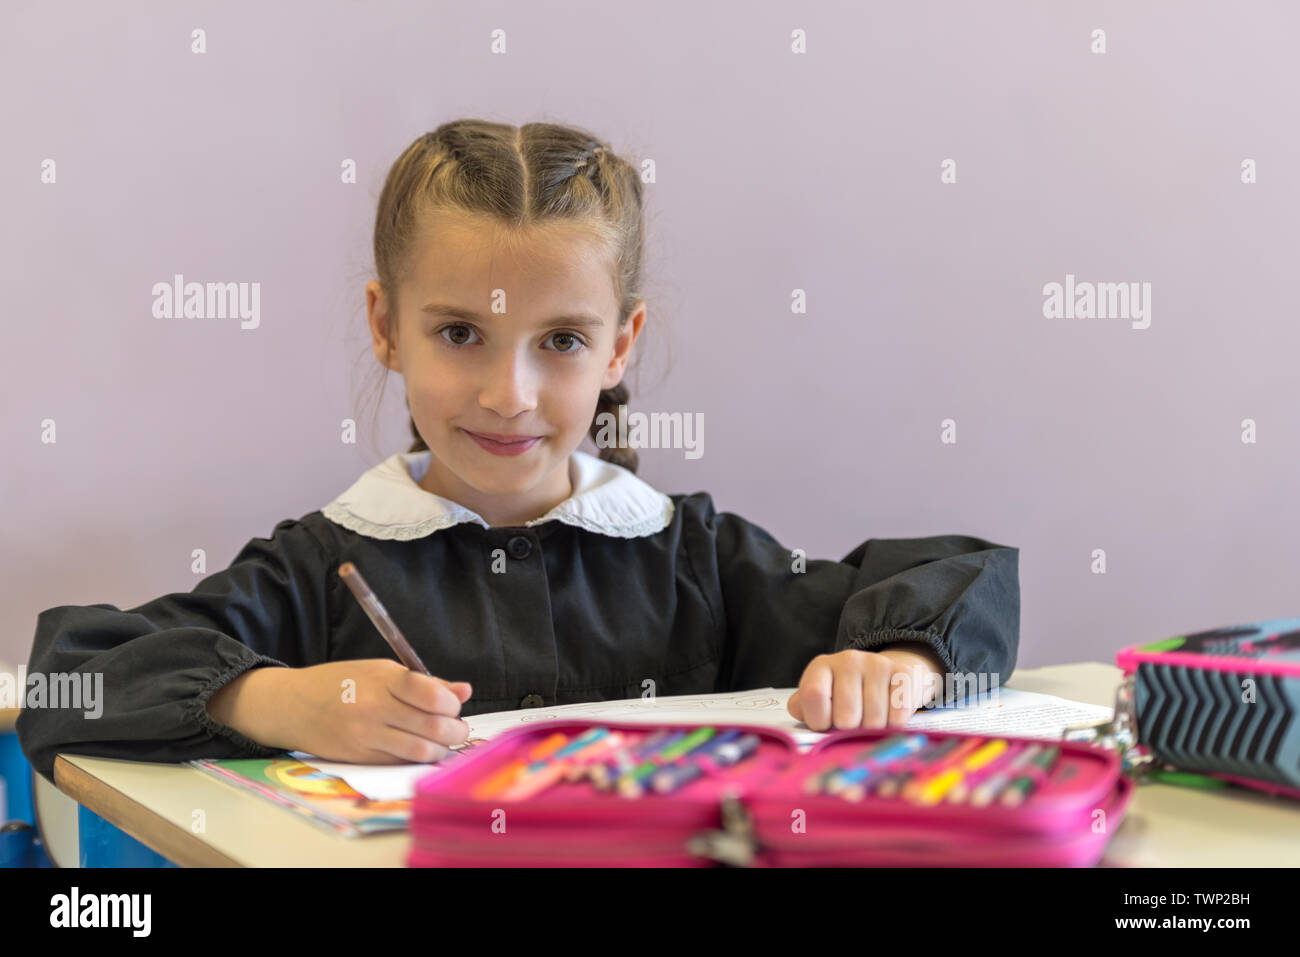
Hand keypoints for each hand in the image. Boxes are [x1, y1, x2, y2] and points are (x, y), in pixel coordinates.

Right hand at [208, 659, 472, 763]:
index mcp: (382, 680)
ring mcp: (366, 736)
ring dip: (442, 749)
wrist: (291, 705)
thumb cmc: (341, 682)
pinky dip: (419, 758)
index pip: (430, 694)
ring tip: (443, 741)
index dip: (450, 702)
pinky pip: (401, 762)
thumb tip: (464, 691)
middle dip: (455, 730)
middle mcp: (374, 709)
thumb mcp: (380, 670)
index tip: (452, 704)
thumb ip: (425, 683)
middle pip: (433, 727)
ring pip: (421, 750)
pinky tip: (421, 749)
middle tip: (457, 728)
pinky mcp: (361, 758)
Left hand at [786, 644, 943, 731]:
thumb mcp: (820, 700)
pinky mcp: (903, 672)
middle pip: (846, 714)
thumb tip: (801, 716)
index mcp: (821, 666)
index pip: (813, 695)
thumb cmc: (844, 697)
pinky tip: (890, 715)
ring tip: (870, 720)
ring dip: (873, 730)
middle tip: (852, 724)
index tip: (826, 724)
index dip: (820, 720)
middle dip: (850, 730)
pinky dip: (895, 725)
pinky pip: (899, 714)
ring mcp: (877, 663)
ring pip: (874, 719)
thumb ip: (804, 709)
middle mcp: (847, 659)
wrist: (884, 679)